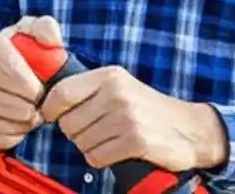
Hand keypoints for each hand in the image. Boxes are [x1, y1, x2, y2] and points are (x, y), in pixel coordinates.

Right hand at [0, 15, 63, 149]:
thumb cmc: (11, 54)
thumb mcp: (27, 34)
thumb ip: (45, 29)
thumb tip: (52, 39)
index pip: (30, 87)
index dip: (39, 89)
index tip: (36, 83)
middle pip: (25, 109)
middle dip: (34, 105)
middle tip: (28, 97)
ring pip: (17, 125)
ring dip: (25, 120)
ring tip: (18, 105)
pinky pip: (4, 140)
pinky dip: (13, 133)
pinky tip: (6, 118)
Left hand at [38, 65, 228, 171]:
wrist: (188, 129)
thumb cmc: (145, 108)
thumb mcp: (118, 86)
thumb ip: (86, 89)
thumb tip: (46, 101)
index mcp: (108, 76)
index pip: (61, 93)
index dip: (50, 110)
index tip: (53, 117)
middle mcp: (116, 94)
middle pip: (68, 123)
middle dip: (75, 133)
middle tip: (95, 131)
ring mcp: (127, 117)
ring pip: (81, 143)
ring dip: (90, 147)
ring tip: (110, 139)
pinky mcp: (136, 141)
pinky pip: (96, 158)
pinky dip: (102, 159)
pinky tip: (117, 151)